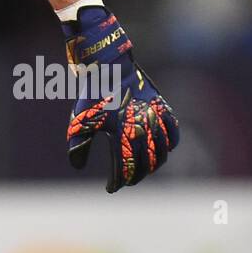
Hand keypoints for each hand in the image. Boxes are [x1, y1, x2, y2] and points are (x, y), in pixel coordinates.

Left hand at [61, 6, 179, 191]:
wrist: (108, 65)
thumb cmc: (92, 93)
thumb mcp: (79, 119)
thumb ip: (77, 144)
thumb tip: (77, 166)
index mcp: (123, 134)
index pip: (126, 169)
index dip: (119, 182)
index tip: (112, 187)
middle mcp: (143, 128)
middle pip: (147, 164)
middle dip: (137, 176)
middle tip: (127, 180)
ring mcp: (155, 117)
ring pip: (163, 151)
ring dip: (155, 164)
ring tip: (144, 168)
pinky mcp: (162, 107)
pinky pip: (174, 131)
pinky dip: (171, 143)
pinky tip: (163, 149)